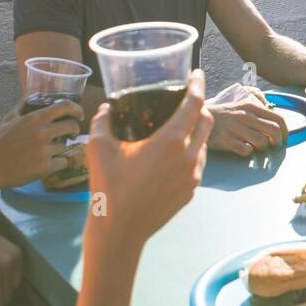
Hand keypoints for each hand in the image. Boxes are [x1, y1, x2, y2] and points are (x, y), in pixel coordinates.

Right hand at [0, 100, 83, 189]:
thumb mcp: (9, 119)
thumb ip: (23, 106)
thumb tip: (31, 96)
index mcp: (35, 118)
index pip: (65, 106)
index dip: (76, 109)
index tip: (79, 115)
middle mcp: (42, 132)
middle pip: (71, 126)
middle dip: (74, 130)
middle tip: (70, 134)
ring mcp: (45, 150)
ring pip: (65, 146)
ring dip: (60, 148)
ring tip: (47, 151)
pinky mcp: (45, 167)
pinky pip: (62, 162)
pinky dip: (58, 163)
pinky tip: (48, 163)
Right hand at [85, 69, 212, 246]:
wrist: (119, 231)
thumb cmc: (108, 187)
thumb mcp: (98, 148)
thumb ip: (102, 121)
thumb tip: (105, 108)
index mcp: (171, 141)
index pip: (194, 103)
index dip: (197, 84)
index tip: (196, 74)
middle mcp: (189, 157)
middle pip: (206, 120)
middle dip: (199, 106)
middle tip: (186, 99)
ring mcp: (193, 176)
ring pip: (204, 143)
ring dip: (196, 131)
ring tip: (178, 127)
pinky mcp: (191, 191)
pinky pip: (197, 163)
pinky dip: (190, 152)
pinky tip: (173, 154)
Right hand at [205, 86, 287, 157]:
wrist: (195, 117)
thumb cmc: (223, 115)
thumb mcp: (241, 106)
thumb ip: (258, 112)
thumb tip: (276, 123)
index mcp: (251, 106)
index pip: (278, 119)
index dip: (286, 132)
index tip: (284, 140)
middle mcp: (244, 115)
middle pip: (274, 131)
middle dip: (277, 141)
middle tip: (273, 146)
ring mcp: (234, 128)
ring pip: (262, 142)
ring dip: (262, 148)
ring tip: (255, 147)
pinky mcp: (225, 140)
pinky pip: (246, 150)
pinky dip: (248, 152)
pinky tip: (242, 149)